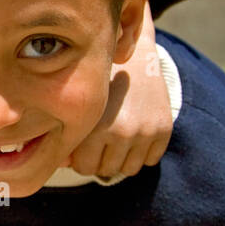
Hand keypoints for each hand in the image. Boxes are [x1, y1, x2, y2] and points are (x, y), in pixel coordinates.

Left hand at [67, 2, 170, 176]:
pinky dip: (142, 152)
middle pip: (105, 170)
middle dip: (100, 159)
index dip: (81, 158)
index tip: (82, 144)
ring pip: (129, 170)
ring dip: (121, 159)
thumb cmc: (99, 81)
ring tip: (116, 137)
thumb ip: (65, 134)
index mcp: (96, 126)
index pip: (84, 167)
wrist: (134, 55)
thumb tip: (60, 162)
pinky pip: (150, 160)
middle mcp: (123, 131)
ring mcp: (146, 132)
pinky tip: (134, 133)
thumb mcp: (78, 103)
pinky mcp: (164, 129)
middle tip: (100, 140)